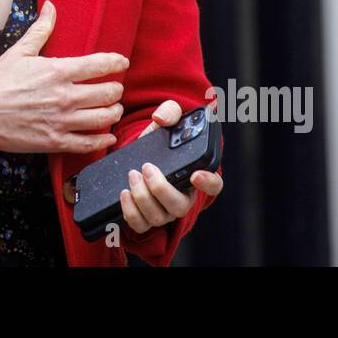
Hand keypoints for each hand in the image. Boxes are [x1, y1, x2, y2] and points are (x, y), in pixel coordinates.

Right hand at [0, 0, 130, 154]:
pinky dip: (103, 140)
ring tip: (113, 109)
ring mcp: (61, 121)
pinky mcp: (55, 142)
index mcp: (57, 71)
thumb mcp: (19, 52)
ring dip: (113, 112)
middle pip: (108, 93)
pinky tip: (107, 136)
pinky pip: (89, 143)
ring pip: (103, 118)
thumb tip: (51, 6)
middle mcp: (64, 96)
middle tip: (115, 89)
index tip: (122, 62)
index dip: (116, 62)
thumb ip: (40, 30)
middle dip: (116, 90)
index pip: (99, 65)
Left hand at [119, 100, 224, 234]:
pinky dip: (130, 211)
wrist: (134, 157)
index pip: (213, 185)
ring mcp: (164, 211)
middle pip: (180, 206)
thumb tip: (161, 118)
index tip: (195, 174)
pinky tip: (124, 193)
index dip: (208, 182)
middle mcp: (182, 197)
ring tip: (132, 174)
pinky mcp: (145, 219)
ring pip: (159, 217)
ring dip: (142, 197)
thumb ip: (169, 112)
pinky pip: (140, 225)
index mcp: (194, 175)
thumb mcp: (163, 123)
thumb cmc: (157, 142)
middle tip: (146, 167)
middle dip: (161, 188)